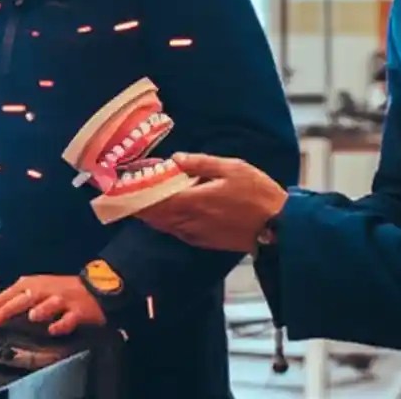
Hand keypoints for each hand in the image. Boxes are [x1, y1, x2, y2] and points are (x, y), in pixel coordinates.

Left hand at [0, 275, 105, 335]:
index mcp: (33, 284)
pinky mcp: (78, 311)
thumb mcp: (38, 288)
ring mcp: (63, 300)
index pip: (9, 295)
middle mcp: (46, 290)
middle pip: (23, 300)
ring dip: (41, 310)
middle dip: (4, 311)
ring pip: (49, 305)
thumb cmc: (60, 290)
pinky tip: (54, 330)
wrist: (94, 287)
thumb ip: (19, 297)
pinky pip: (69, 319)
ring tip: (31, 317)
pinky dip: (61, 324)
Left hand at [136, 153, 287, 252]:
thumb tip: (176, 158)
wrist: (278, 227)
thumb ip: (201, 163)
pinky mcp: (205, 242)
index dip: (136, 197)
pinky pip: (178, 232)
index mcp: (194, 202)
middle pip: (155, 216)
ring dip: (152, 215)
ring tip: (144, 200)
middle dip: (140, 206)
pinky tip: (169, 212)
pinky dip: (167, 222)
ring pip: (165, 226)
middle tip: (128, 193)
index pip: (155, 202)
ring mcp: (197, 234)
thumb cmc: (257, 194)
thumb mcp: (231, 168)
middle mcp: (190, 222)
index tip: (122, 189)